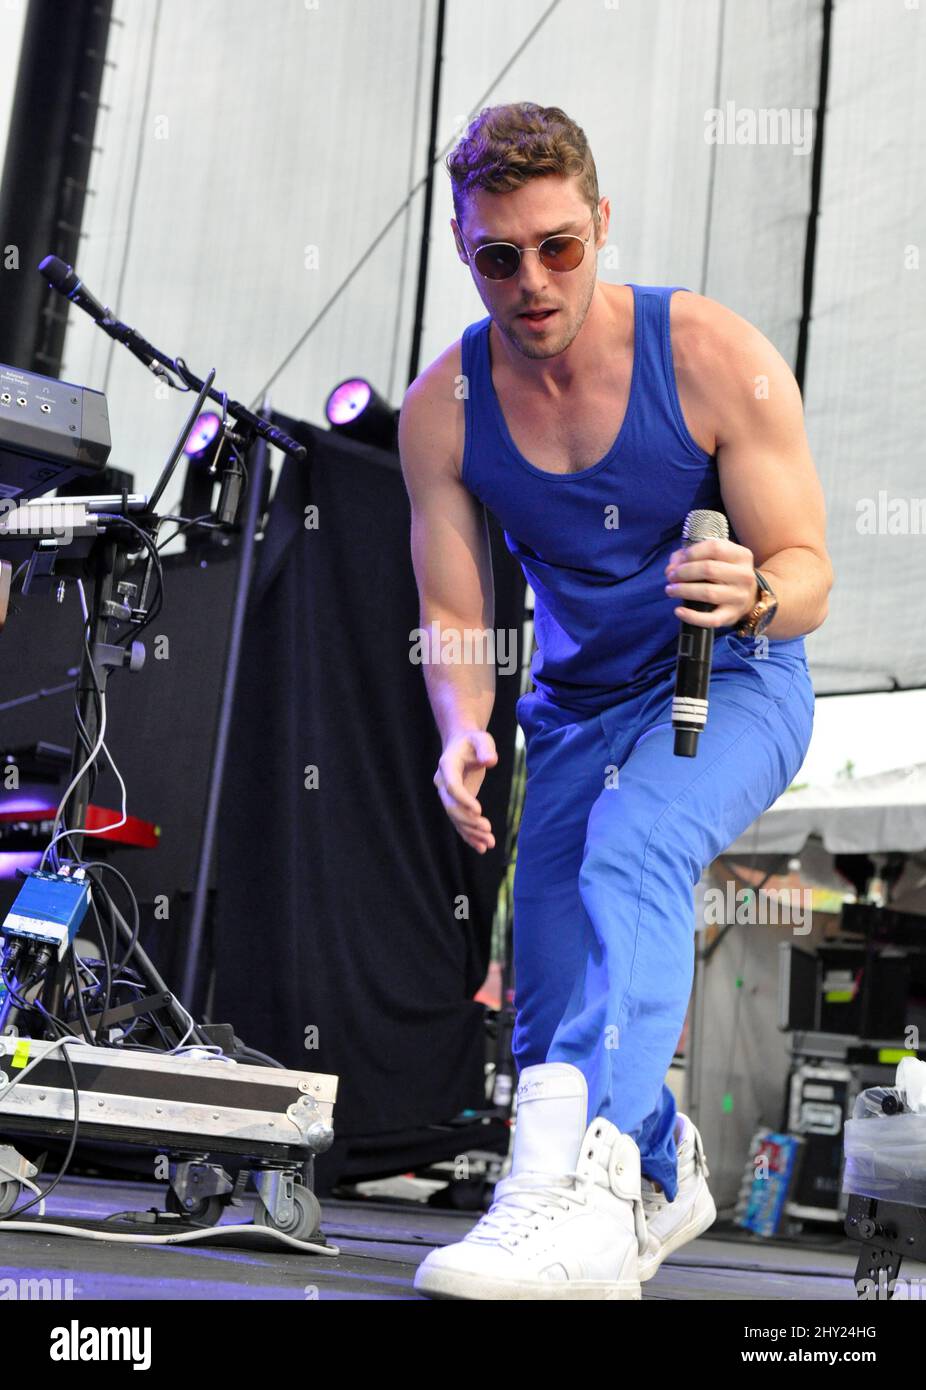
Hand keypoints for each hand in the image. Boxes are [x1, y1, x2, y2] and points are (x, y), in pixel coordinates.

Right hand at [434, 730, 497, 853]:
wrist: (463, 744)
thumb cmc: (474, 741)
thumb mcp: (483, 739)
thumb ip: (486, 749)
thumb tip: (490, 761)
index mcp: (447, 766)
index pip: (451, 786)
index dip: (463, 799)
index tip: (478, 810)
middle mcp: (443, 782)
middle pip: (451, 806)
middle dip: (468, 820)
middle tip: (488, 829)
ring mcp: (447, 795)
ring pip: (455, 818)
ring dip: (471, 832)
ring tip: (489, 843)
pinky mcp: (456, 803)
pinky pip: (459, 821)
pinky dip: (469, 835)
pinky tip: (482, 847)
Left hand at [664, 537, 756, 628]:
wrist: (748, 598)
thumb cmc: (725, 573)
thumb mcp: (716, 558)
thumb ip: (690, 556)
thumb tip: (671, 568)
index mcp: (741, 555)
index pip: (714, 548)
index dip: (691, 553)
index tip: (678, 561)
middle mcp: (744, 575)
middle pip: (709, 569)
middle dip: (684, 572)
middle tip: (671, 577)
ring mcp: (739, 597)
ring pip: (708, 592)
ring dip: (684, 591)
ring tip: (670, 590)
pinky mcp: (731, 616)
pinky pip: (710, 619)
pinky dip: (692, 616)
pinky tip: (678, 611)